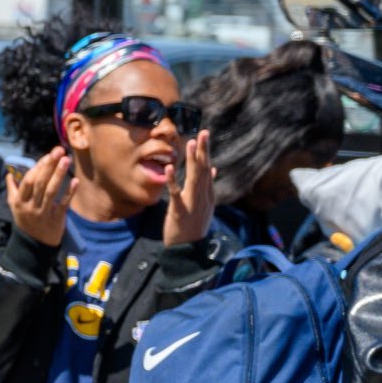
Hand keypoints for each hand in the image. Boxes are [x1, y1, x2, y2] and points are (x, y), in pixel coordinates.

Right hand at [6, 147, 71, 248]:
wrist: (34, 245)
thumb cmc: (25, 221)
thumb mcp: (14, 206)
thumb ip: (12, 190)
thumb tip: (9, 174)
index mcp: (19, 201)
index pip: (28, 181)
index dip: (38, 167)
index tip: (48, 155)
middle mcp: (30, 206)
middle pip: (40, 183)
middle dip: (49, 165)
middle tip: (59, 150)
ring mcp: (43, 213)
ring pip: (51, 191)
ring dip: (59, 174)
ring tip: (66, 159)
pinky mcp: (56, 219)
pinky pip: (63, 204)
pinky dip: (69, 192)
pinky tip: (75, 181)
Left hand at [164, 129, 214, 246]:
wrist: (188, 249)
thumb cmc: (194, 225)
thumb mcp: (204, 205)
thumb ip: (208, 186)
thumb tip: (212, 168)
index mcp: (207, 195)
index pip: (207, 169)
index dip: (205, 152)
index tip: (204, 135)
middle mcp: (202, 197)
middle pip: (203, 170)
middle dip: (203, 151)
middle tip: (203, 132)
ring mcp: (192, 204)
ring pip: (193, 179)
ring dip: (191, 161)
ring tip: (189, 143)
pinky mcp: (179, 212)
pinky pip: (175, 194)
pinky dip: (172, 181)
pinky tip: (169, 168)